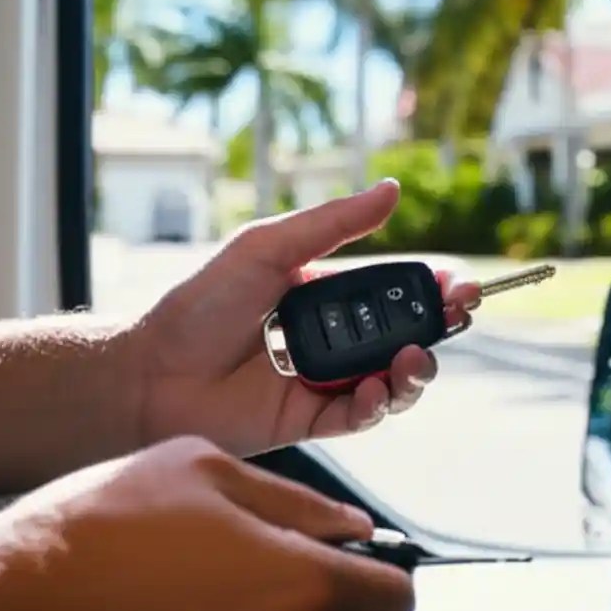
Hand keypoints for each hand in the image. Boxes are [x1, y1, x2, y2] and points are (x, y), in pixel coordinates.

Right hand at [0, 436, 412, 610]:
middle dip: (328, 603)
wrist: (6, 599)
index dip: (380, 576)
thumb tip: (353, 527)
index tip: (351, 565)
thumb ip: (295, 503)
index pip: (394, 602)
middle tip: (268, 571)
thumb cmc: (100, 529)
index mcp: (301, 585)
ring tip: (222, 592)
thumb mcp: (205, 471)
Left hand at [131, 180, 480, 455]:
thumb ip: (333, 224)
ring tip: (412, 360)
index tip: (459, 286)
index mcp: (326, 296)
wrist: (150, 372)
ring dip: (414, 371)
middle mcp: (333, 340)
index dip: (432, 290)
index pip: (394, 292)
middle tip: (456, 317)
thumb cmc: (200, 304)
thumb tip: (391, 189)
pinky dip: (376, 406)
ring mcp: (324, 381)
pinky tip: (375, 391)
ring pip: (393, 381)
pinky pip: (359, 417)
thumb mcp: (269, 247)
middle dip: (438, 329)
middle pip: (405, 338)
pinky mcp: (310, 420)